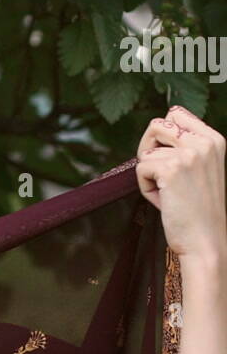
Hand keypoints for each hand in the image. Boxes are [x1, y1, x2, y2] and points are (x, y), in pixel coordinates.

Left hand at [136, 105, 226, 259]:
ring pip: (146, 150)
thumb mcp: (200, 169)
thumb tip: (157, 127)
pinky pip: (140, 168)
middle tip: (161, 176)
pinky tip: (164, 201)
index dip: (161, 135)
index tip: (167, 157)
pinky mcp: (171, 168)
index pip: (176, 113)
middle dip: (149, 150)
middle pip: (155, 125)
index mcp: (214, 139)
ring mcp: (189, 153)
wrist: (206, 240)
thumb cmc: (198, 209)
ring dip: (148, 173)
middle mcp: (204, 141)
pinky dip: (145, 188)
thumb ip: (185, 148)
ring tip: (168, 191)